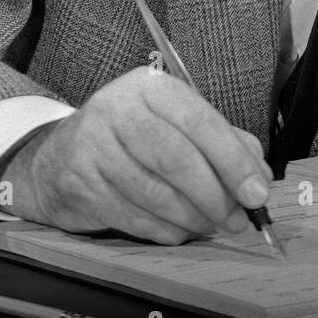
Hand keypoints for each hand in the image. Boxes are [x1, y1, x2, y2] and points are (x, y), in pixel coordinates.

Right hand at [0, 67, 271, 243]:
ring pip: (155, 193)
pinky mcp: (79, 185)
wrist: (58, 156)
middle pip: (176, 159)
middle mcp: (117, 110)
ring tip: (212, 226)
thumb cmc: (135, 138)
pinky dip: (164, 230)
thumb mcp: (178, 123)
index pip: (201, 122)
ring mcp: (92, 147)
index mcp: (151, 87)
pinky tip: (180, 231)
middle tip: (239, 220)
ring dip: (193, 218)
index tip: (257, 193)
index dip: (233, 161)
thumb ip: (224, 142)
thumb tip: (258, 178)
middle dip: (216, 196)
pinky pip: (132, 217)